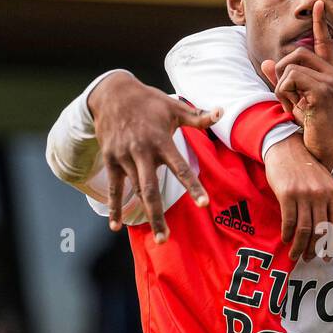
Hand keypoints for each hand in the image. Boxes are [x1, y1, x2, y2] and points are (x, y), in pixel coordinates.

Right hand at [88, 72, 217, 238]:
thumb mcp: (174, 107)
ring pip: (136, 191)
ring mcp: (123, 157)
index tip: (204, 205)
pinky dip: (114, 208)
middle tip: (166, 239)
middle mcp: (141, 151)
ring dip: (146, 215)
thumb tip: (222, 112)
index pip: (180, 167)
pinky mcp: (111, 160)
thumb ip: (199, 117)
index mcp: (161, 141)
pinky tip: (116, 226)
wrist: (111, 94)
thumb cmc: (149, 102)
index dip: (192, 187)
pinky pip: (113, 188)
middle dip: (158, 215)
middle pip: (150, 189)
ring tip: (159, 237)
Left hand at [260, 0, 332, 170]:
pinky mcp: (323, 90)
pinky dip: (283, 93)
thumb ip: (282, 81)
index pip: (325, 42)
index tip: (317, 4)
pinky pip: (290, 79)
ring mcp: (331, 80)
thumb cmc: (313, 128)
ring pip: (291, 66)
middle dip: (282, 72)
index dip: (320, 22)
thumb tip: (267, 63)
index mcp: (331, 73)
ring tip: (290, 105)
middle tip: (286, 95)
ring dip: (281, 86)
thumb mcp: (294, 101)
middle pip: (297, 53)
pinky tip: (292, 108)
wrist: (327, 150)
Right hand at [263, 135, 332, 260]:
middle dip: (315, 249)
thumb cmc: (305, 166)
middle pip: (321, 230)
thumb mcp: (324, 180)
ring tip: (295, 255)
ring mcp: (304, 194)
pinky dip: (287, 234)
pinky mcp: (287, 194)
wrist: (285, 147)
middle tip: (309, 259)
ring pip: (305, 229)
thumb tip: (328, 228)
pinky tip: (285, 239)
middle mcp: (321, 194)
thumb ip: (328, 200)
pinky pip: (289, 221)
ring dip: (299, 246)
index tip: (329, 256)